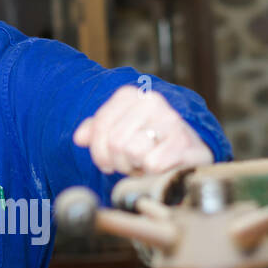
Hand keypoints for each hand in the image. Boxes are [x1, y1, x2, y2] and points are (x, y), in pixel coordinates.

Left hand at [72, 85, 213, 175]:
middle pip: (114, 141)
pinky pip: (152, 163)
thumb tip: (80, 137)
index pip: (99, 125)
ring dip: (134, 166)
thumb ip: (97, 132)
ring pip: (131, 150)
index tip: (107, 161)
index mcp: (130, 95)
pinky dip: (153, 172)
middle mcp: (150, 100)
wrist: (188, 156)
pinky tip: (161, 167)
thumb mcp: (118, 134)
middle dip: (118, 161)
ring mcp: (169, 119)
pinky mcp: (183, 141)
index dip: (98, 151)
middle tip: (130, 163)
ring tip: (144, 163)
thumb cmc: (149, 145)